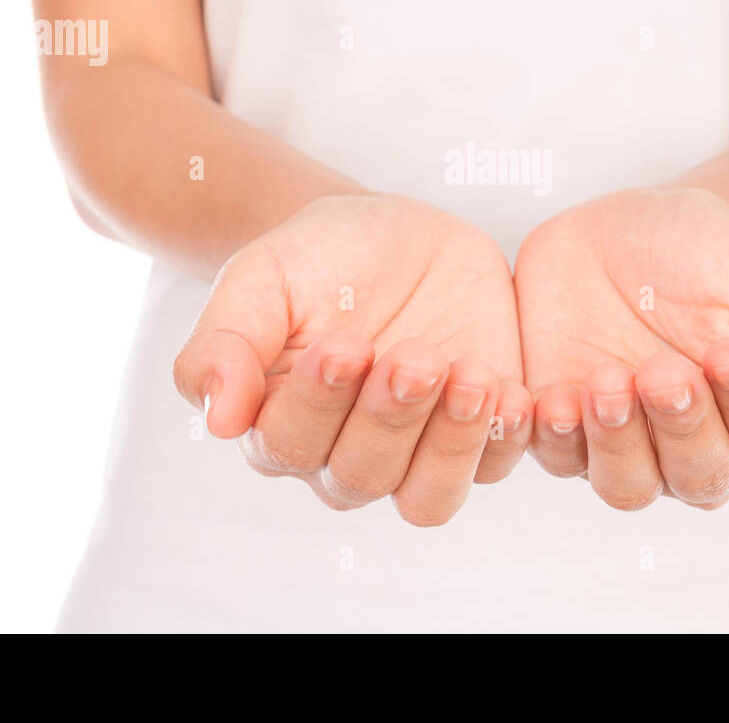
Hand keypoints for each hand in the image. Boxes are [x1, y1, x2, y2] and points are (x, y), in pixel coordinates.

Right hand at [173, 193, 529, 525]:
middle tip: (416, 356)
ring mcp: (415, 452)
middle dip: (392, 415)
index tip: (344, 343)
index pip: (289, 442)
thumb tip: (216, 419)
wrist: (391, 233)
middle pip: (362, 474)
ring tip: (470, 377)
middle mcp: (342, 456)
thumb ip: (222, 343)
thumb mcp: (258, 278)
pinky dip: (506, 438)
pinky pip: (492, 466)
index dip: (319, 402)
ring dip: (452, 443)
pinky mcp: (477, 434)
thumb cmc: (314, 258)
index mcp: (276, 424)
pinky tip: (512, 392)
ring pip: (428, 495)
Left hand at [513, 187, 728, 510]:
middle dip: (684, 426)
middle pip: (700, 477)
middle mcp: (695, 446)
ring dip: (618, 442)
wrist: (631, 223)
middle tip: (666, 371)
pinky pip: (554, 455)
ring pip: (628, 485)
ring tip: (608, 383)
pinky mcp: (562, 424)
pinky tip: (554, 399)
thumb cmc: (716, 254)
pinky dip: (554, 436)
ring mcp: (625, 441)